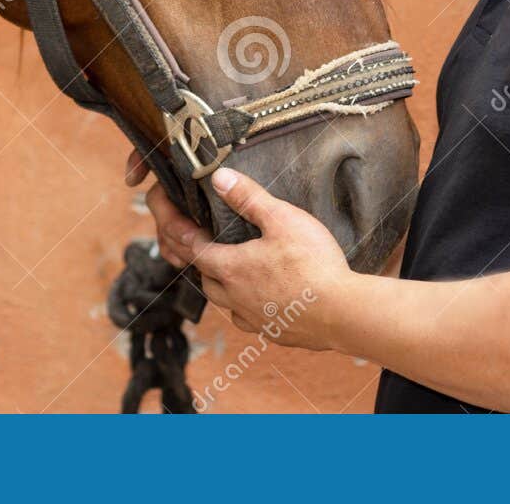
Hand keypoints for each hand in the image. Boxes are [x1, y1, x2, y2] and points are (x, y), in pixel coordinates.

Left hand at [142, 167, 354, 350]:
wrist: (341, 314)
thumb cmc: (313, 265)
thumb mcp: (282, 219)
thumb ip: (249, 198)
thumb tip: (219, 177)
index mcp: (229, 267)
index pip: (190, 245)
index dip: (175, 227)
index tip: (168, 213)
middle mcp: (233, 297)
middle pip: (201, 274)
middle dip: (194, 255)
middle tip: (194, 237)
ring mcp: (251, 318)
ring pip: (222, 299)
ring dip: (218, 281)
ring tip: (224, 265)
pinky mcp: (272, 332)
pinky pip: (246, 316)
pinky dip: (243, 302)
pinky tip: (256, 297)